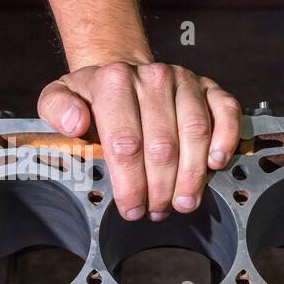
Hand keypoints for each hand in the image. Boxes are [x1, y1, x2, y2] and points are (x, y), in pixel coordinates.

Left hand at [38, 60, 240, 220]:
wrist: (124, 72)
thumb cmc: (94, 96)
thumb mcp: (60, 96)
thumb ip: (57, 108)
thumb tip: (75, 123)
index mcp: (113, 81)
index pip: (125, 142)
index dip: (130, 183)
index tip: (131, 208)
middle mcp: (152, 77)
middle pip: (162, 144)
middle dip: (160, 187)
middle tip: (157, 211)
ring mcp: (184, 81)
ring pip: (195, 132)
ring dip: (192, 174)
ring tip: (184, 202)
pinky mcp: (209, 87)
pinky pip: (226, 111)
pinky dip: (225, 139)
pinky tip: (215, 164)